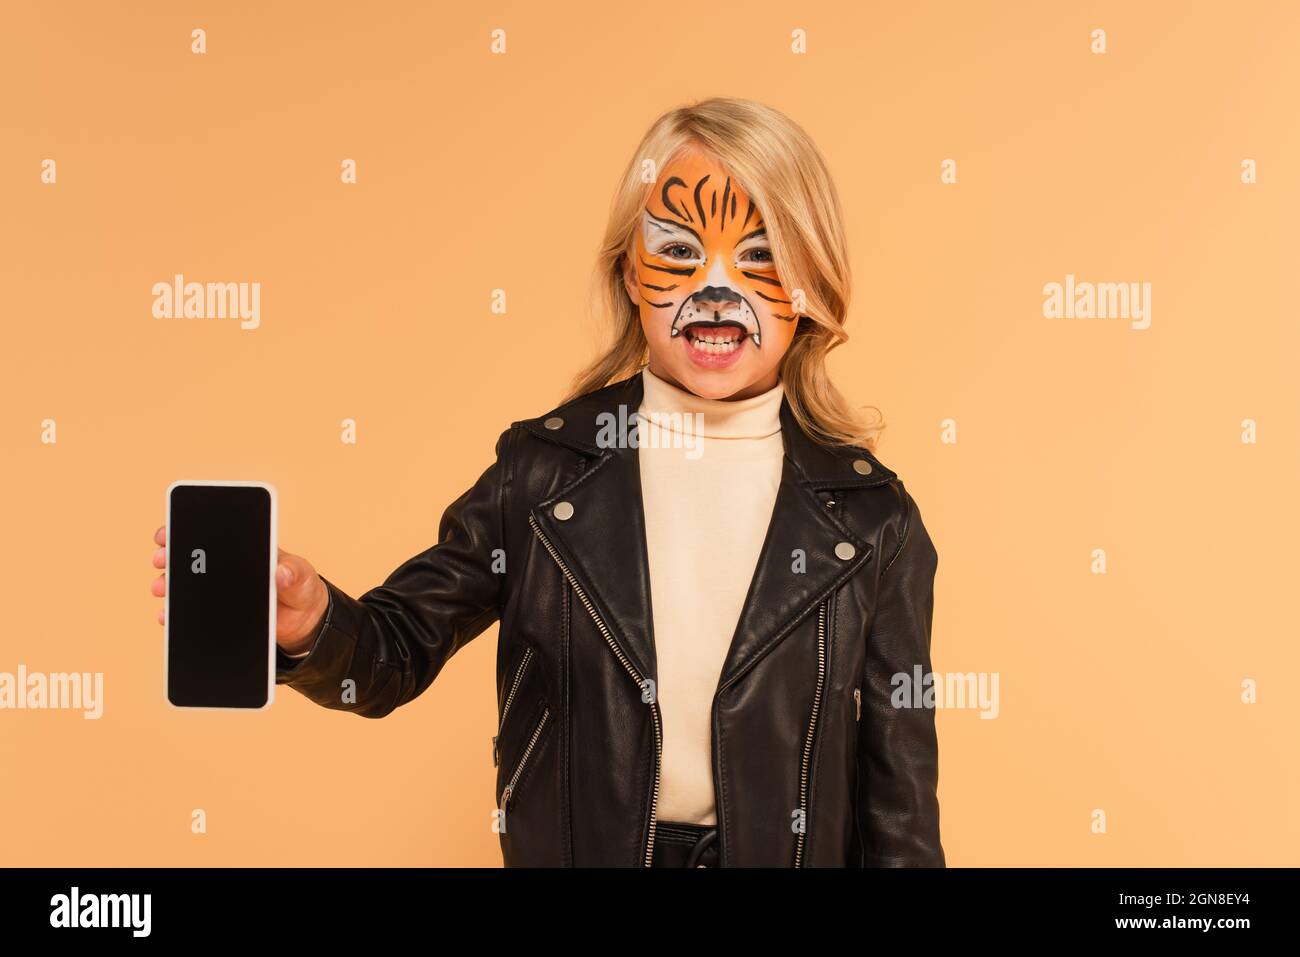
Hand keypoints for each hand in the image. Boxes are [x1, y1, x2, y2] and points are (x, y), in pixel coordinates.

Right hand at [151, 525, 329, 654]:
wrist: (303, 622)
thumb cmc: (302, 589)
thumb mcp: (303, 578)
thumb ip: (293, 574)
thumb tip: (282, 570)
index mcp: (247, 550)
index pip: (213, 534)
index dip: (188, 529)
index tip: (170, 533)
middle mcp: (228, 568)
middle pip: (193, 557)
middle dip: (171, 555)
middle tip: (161, 558)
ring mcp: (220, 591)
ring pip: (187, 584)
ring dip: (168, 583)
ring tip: (161, 588)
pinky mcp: (218, 613)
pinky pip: (193, 612)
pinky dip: (177, 613)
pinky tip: (167, 615)